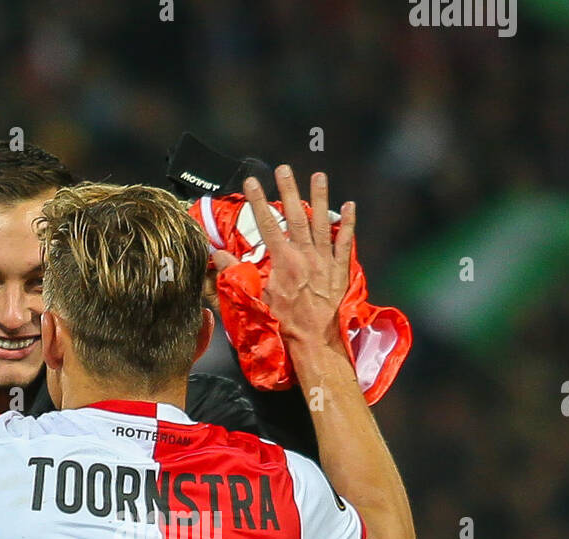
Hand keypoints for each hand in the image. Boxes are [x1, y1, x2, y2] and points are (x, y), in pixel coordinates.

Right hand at [213, 165, 354, 348]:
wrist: (315, 341)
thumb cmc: (284, 323)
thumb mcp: (256, 300)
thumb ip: (237, 275)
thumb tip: (218, 256)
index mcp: (283, 261)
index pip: (267, 224)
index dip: (257, 201)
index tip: (250, 181)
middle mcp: (306, 255)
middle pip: (295, 215)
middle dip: (289, 189)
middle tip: (284, 168)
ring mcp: (325, 260)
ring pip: (322, 222)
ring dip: (320, 197)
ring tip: (319, 175)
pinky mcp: (341, 269)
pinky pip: (346, 242)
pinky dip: (349, 224)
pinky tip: (350, 206)